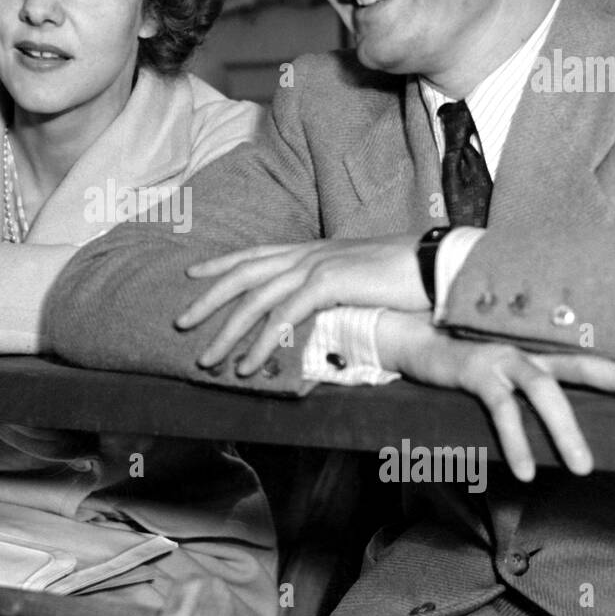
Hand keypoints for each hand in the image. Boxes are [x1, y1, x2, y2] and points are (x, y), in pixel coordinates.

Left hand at [176, 236, 426, 374]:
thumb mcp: (357, 275)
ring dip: (226, 334)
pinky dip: (260, 344)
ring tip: (206, 360)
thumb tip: (317, 303)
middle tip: (180, 323)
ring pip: (255, 301)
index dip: (221, 264)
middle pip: (243, 276)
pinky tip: (246, 366)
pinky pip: (282, 319)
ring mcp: (315, 267)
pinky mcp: (327, 285)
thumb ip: (331, 285)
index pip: (255, 254)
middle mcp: (306, 254)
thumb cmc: (403, 275)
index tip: (191, 274)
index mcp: (311, 249)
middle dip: (208, 300)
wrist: (435, 264)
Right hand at [375, 311, 614, 481]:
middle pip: (582, 361)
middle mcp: (527, 348)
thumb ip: (531, 384)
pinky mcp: (475, 371)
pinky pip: (501, 409)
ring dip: (566, 430)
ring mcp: (501, 356)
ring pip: (545, 389)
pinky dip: (516, 441)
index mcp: (539, 349)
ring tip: (583, 469)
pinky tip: (525, 471)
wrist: (412, 340)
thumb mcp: (503, 371)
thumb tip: (563, 420)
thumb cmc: (464, 362)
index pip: (589, 357)